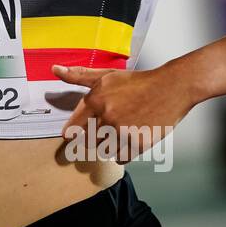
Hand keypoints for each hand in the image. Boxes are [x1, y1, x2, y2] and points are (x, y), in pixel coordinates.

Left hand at [54, 64, 193, 162]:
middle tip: (106, 130)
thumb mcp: (106, 75)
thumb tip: (55, 69)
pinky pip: (121, 158)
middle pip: (88, 141)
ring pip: (104, 151)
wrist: (170, 88)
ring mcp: (123, 131)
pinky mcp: (138, 143)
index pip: (73, 127)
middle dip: (95, 138)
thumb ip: (78, 76)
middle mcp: (107, 117)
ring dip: (109, 146)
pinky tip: (130, 138)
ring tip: (121, 132)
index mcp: (96, 100)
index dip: (72, 134)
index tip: (71, 138)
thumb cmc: (137, 82)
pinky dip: (123, 152)